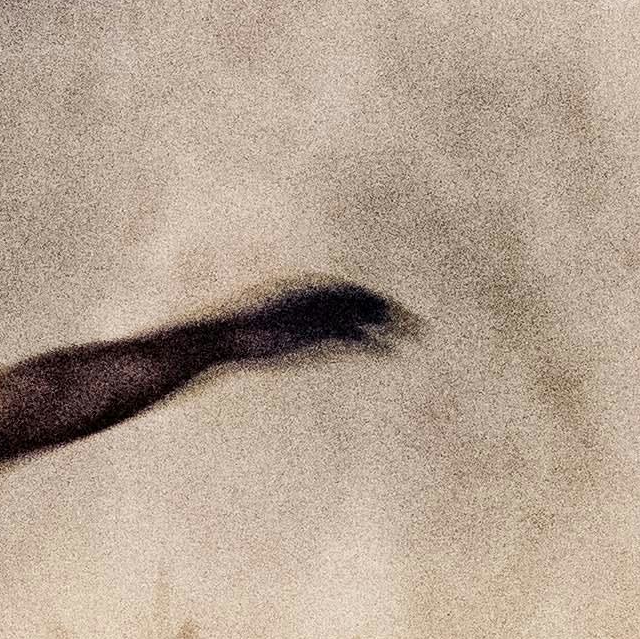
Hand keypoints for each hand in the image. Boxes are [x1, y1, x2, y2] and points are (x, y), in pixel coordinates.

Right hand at [217, 277, 415, 364]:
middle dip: (389, 308)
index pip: (345, 289)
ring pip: (364, 314)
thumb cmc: (236, 330)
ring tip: (415, 334)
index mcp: (302, 286)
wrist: (224, 336)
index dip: (368, 298)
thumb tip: (286, 323)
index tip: (386, 308)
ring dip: (393, 323)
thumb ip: (283, 315)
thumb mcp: (262, 317)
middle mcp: (314, 294)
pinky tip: (390, 353)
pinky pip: (354, 337)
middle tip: (413, 320)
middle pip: (361, 298)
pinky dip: (374, 343)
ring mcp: (315, 313)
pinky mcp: (314, 334)